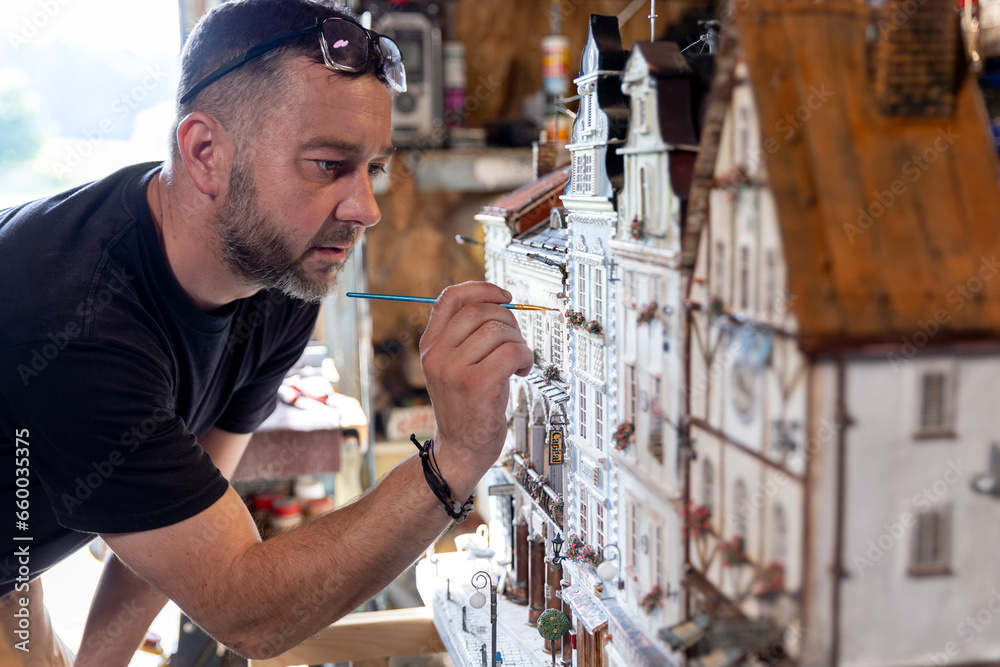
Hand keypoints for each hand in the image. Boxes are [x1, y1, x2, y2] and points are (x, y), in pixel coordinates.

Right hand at [419, 282, 532, 492]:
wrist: (460, 449)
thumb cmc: (466, 406)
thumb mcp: (455, 366)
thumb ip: (467, 336)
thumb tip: (500, 304)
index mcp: (430, 345)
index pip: (451, 298)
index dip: (482, 289)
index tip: (505, 296)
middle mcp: (437, 354)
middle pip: (480, 311)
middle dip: (508, 320)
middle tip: (515, 341)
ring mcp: (454, 369)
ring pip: (498, 331)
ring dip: (518, 342)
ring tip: (518, 361)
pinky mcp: (476, 384)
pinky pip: (510, 352)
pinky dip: (524, 357)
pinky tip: (521, 371)